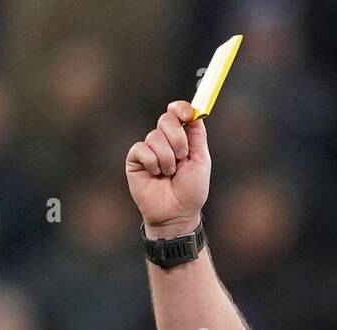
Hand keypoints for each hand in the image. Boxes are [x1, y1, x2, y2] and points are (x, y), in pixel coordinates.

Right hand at [125, 100, 209, 235]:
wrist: (177, 213)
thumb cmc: (191, 191)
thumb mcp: (201, 160)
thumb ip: (197, 135)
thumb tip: (194, 111)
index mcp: (181, 138)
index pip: (177, 112)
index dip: (180, 109)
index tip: (186, 114)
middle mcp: (164, 140)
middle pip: (166, 119)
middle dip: (177, 139)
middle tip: (182, 157)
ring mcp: (149, 149)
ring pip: (155, 137)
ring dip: (167, 157)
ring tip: (169, 173)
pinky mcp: (135, 159)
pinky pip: (142, 149)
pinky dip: (153, 162)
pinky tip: (156, 174)